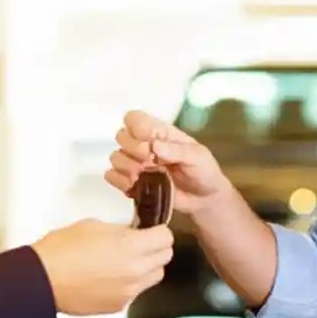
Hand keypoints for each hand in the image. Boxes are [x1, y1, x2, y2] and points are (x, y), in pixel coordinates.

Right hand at [31, 219, 172, 315]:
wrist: (41, 280)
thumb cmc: (60, 251)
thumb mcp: (94, 226)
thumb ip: (121, 231)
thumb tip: (131, 234)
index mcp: (131, 247)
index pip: (166, 238)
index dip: (158, 231)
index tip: (151, 230)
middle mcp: (135, 272)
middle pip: (165, 258)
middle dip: (156, 248)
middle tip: (142, 242)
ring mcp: (128, 292)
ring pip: (154, 277)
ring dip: (147, 267)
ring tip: (126, 260)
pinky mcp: (118, 306)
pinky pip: (136, 292)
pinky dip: (130, 283)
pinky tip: (111, 276)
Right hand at [105, 110, 231, 215]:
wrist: (204, 199)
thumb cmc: (204, 172)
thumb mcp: (198, 157)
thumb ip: (178, 151)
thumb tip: (155, 145)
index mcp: (160, 132)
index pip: (135, 118)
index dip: (137, 128)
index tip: (150, 145)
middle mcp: (145, 144)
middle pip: (121, 136)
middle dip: (134, 150)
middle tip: (152, 162)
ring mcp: (137, 163)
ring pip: (115, 157)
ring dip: (127, 168)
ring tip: (145, 177)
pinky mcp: (132, 182)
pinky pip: (112, 177)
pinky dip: (120, 182)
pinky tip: (135, 186)